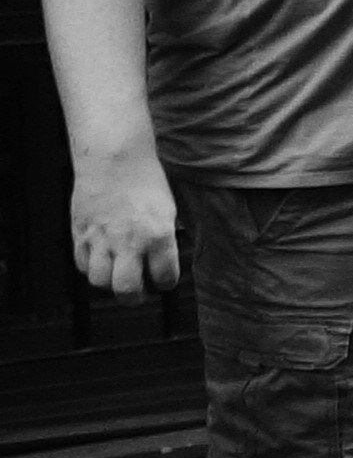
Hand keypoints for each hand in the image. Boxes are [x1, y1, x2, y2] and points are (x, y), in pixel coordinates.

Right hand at [67, 144, 172, 299]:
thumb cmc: (146, 183)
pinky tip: (101, 258)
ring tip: (117, 272)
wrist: (114, 160)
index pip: (165, 278)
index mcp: (158, 236)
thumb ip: (163, 242)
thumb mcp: (167, 212)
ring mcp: (101, 239)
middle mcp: (129, 242)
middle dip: (134, 297)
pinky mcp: (80, 234)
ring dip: (110, 282)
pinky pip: (82, 265)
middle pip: (127, 290)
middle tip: (137, 290)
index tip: (163, 279)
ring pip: (100, 281)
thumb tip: (159, 267)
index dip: (165, 282)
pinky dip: (92, 268)